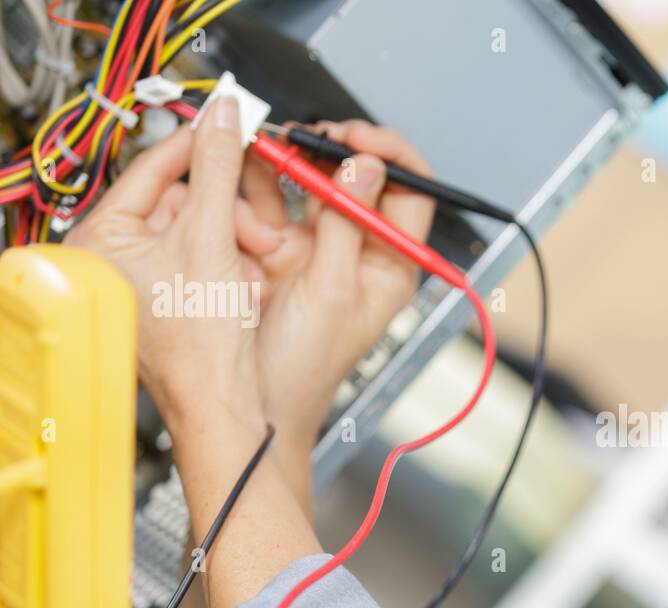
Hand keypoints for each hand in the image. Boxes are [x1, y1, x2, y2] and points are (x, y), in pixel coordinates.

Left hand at [65, 96, 283, 436]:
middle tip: (257, 231)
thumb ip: (219, 167)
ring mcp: (139, 280)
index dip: (200, 147)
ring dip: (237, 245)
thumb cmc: (200, 346)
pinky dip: (231, 266)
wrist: (220, 403)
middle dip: (229, 218)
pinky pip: (203, 259)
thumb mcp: (214, 238)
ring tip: (252, 270)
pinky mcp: (164, 298)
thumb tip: (225, 116)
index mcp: (101, 238)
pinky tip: (245, 287)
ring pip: (200, 231)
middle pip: (183, 203)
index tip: (232, 127)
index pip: (152, 167)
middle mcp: (112, 258)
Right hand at [237, 120, 436, 447]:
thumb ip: (347, 226)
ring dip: (293, 158)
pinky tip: (246, 166)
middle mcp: (360, 250)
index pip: (410, 192)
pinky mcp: (278, 247)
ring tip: (272, 142)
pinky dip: (261, 178)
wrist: (253, 402)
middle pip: (360, 178)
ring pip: (313, 183)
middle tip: (307, 134)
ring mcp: (319, 246)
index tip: (356, 137)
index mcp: (392, 264)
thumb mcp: (330, 290)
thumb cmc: (304, 366)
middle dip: (333, 149)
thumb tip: (367, 168)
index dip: (390, 155)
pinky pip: (274, 199)